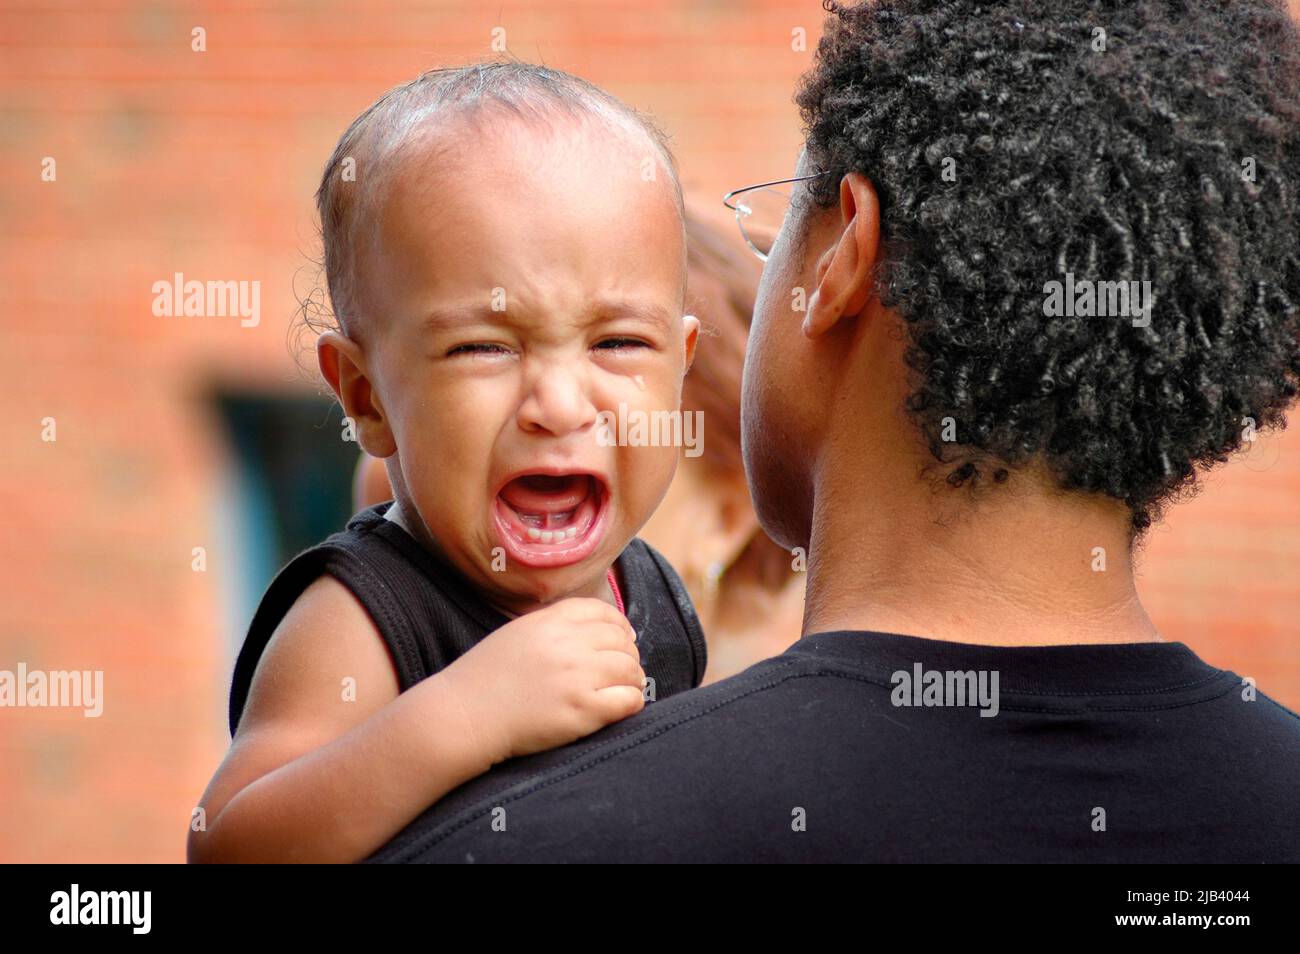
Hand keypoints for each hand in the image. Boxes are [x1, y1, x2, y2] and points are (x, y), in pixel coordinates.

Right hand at [440, 597, 644, 762]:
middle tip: (625, 669)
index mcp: (550, 621)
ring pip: (630, 669)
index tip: (624, 638)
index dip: (620, 625)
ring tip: (627, 687)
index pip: (603, 612)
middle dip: (628, 654)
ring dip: (634, 678)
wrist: (464, 715)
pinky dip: (632, 702)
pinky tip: (623, 705)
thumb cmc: (486, 677)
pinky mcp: (581, 712)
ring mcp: (576, 678)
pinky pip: (627, 701)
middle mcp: (567, 644)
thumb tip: (598, 630)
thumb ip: (554, 625)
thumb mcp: (518, 632)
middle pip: (621, 640)